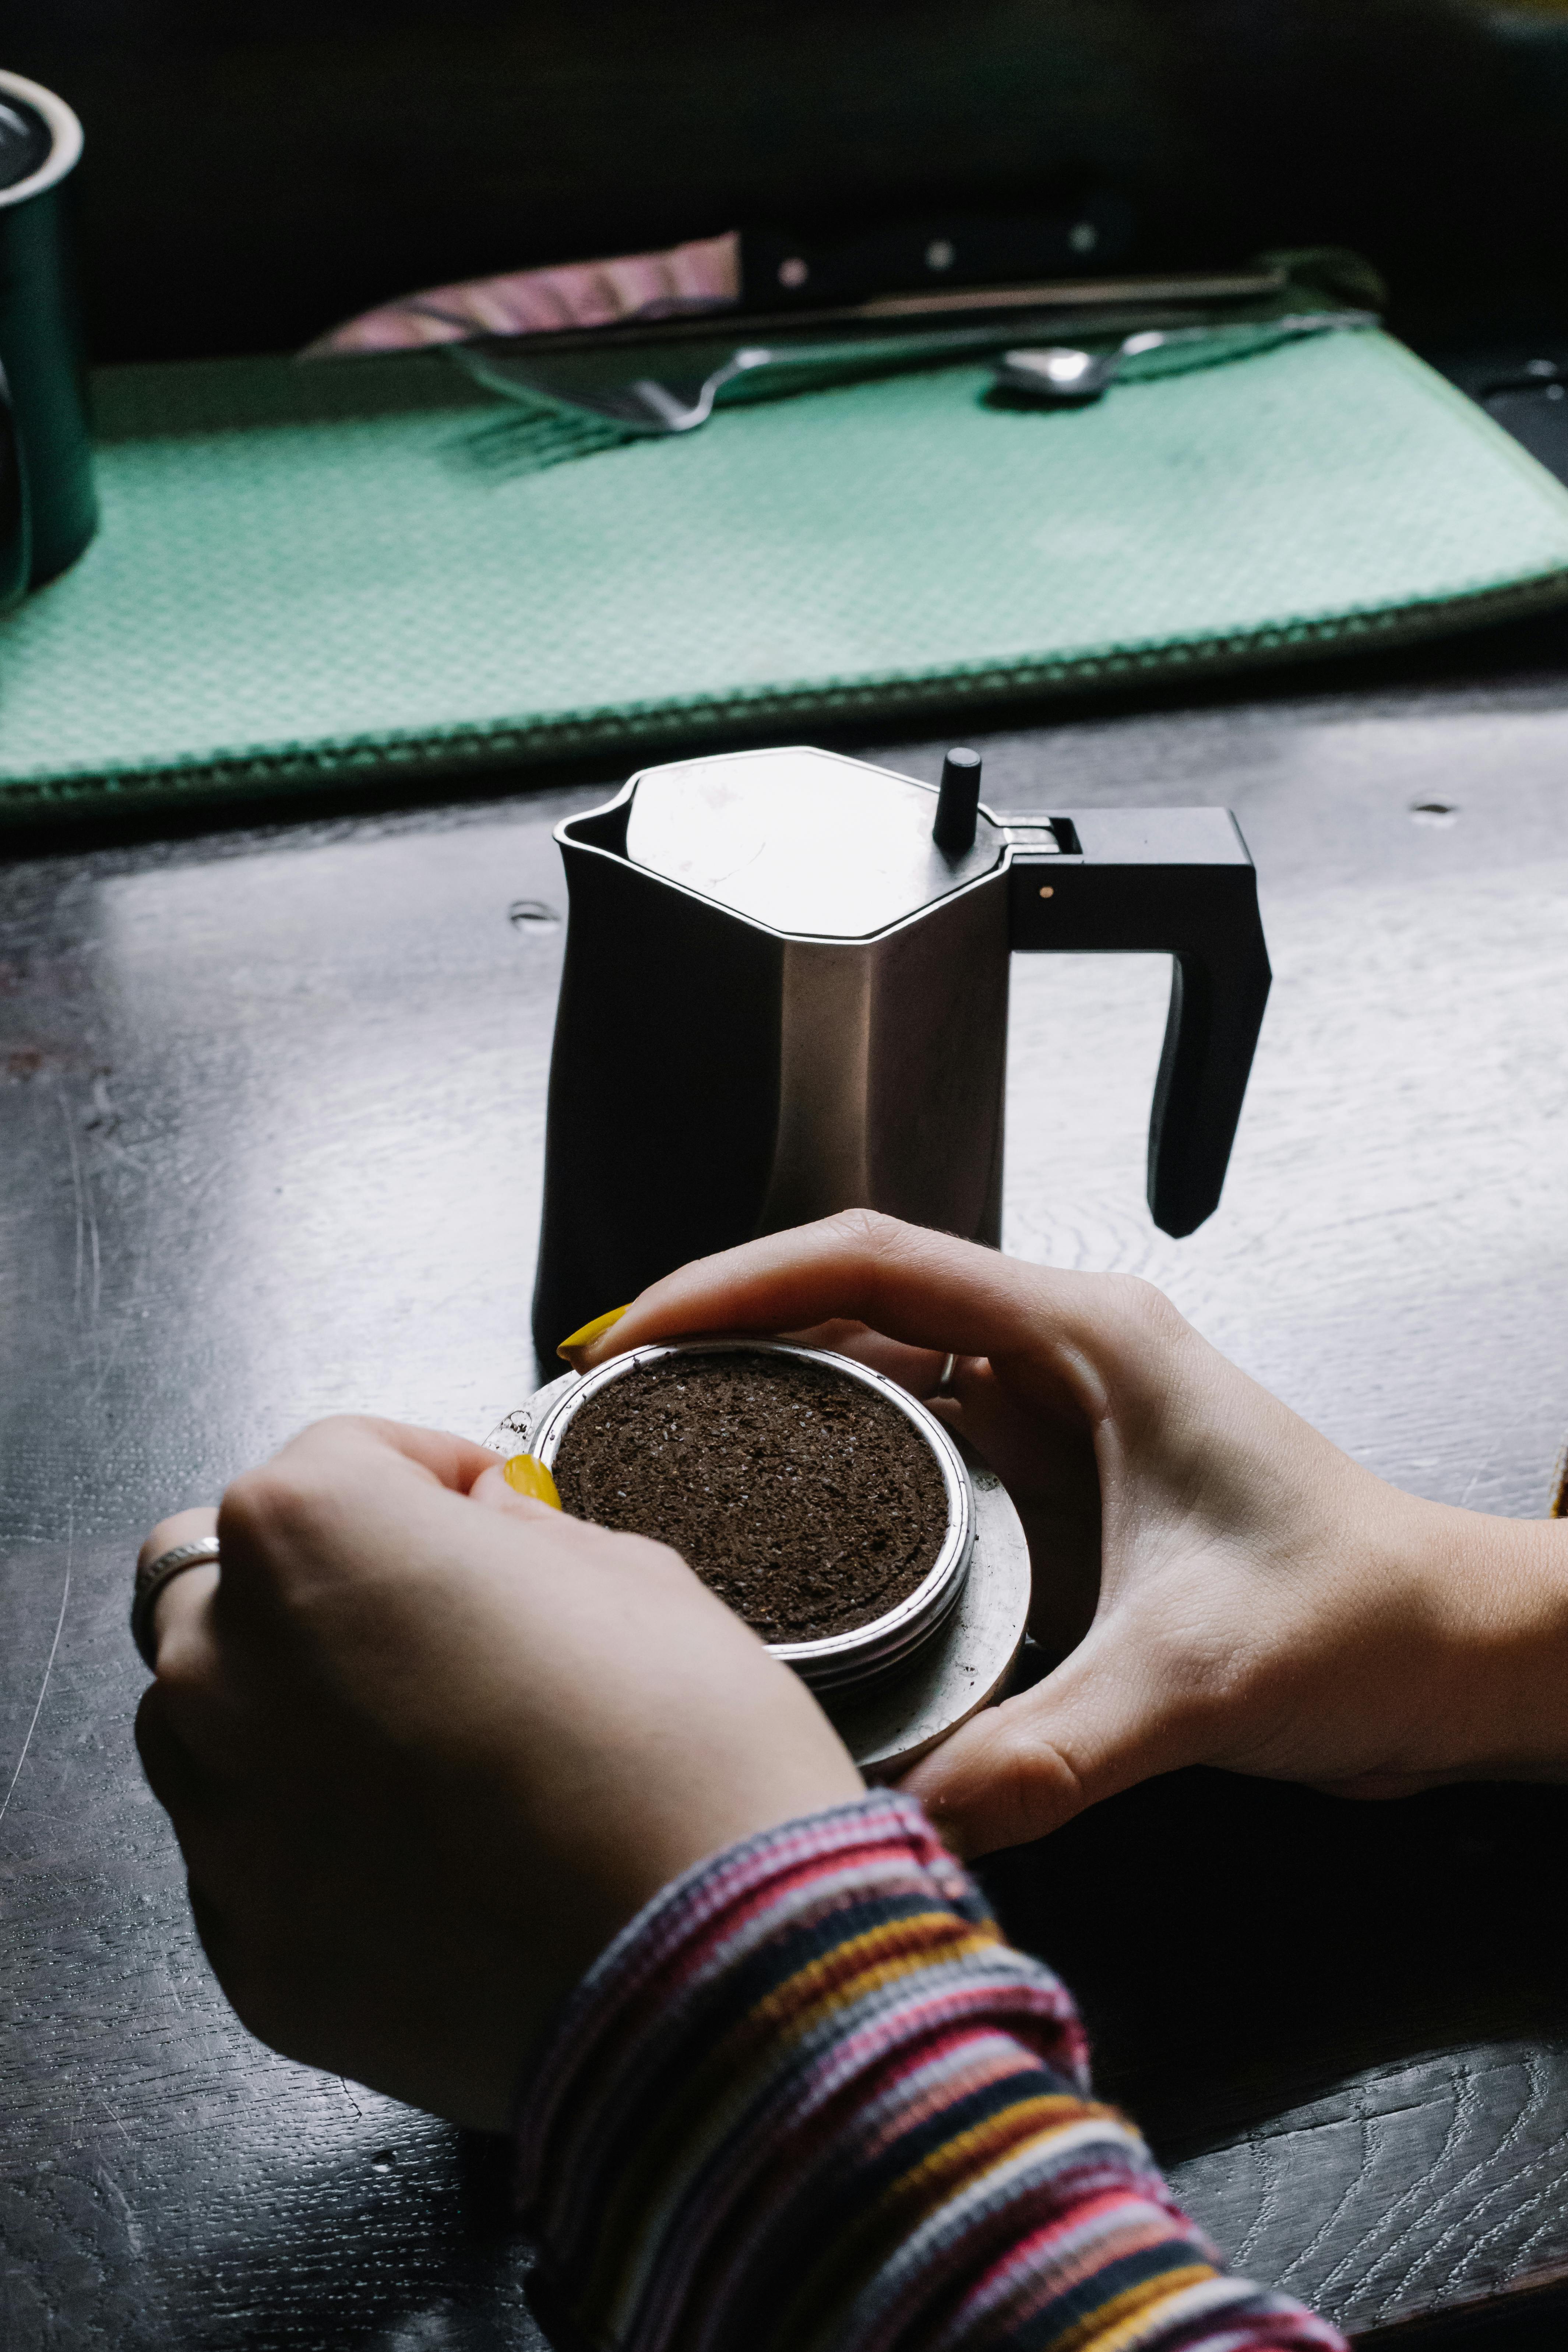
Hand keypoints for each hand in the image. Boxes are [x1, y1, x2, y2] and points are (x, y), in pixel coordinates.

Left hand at [134, 1416, 859, 2126]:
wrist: (713, 1973)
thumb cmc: (684, 1751)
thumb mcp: (635, 1577)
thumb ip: (524, 1536)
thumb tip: (483, 1526)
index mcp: (312, 1532)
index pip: (337, 1457)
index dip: (425, 1474)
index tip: (485, 1507)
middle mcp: (221, 1664)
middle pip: (224, 1583)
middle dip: (315, 1582)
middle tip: (429, 1622)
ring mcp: (219, 1818)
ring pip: (205, 1721)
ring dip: (288, 1709)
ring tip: (425, 1752)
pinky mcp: (243, 1952)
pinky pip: (250, 1859)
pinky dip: (314, 1844)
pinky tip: (431, 1864)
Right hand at [567, 1212, 1567, 1855]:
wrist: (1451, 1656)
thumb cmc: (1361, 1618)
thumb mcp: (1196, 1681)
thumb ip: (1051, 1751)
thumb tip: (904, 1824)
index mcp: (1085, 1337)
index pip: (872, 1261)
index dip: (737, 1284)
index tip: (635, 1335)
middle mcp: (1056, 1357)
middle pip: (849, 1307)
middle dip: (722, 1342)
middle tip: (607, 1410)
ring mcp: (1048, 1421)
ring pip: (872, 1378)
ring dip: (765, 1404)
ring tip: (652, 1457)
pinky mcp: (1048, 1487)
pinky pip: (910, 1454)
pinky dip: (827, 1475)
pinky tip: (761, 1530)